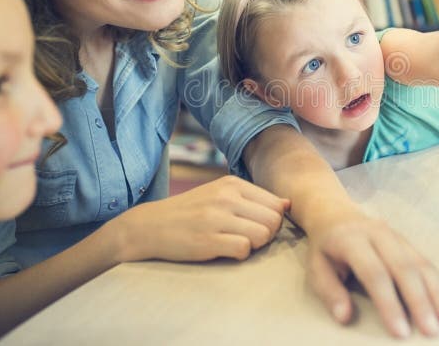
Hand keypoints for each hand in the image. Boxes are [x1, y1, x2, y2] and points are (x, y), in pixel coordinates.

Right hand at [114, 175, 289, 261]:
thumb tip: (288, 204)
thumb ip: (253, 199)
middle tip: (247, 237)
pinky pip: (244, 250)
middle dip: (267, 234)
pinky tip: (224, 250)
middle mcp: (226, 197)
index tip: (255, 225)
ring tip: (235, 242)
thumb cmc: (191, 212)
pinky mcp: (208, 240)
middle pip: (274, 221)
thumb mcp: (220, 195)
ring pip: (263, 236)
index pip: (276, 204)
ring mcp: (217, 218)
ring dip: (254, 245)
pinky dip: (239, 254)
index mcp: (232, 184)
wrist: (150, 226)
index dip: (272, 220)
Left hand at [305, 210, 438, 337]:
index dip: (388, 303)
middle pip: (403, 267)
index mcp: (351, 240)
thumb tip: (344, 317)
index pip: (374, 272)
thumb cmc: (325, 248)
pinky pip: (426, 259)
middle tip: (432, 331)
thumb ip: (329, 291)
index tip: (400, 332)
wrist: (334, 213)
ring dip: (436, 292)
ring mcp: (395, 235)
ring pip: (420, 263)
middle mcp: (378, 234)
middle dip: (420, 301)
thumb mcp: (316, 267)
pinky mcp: (406, 240)